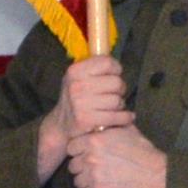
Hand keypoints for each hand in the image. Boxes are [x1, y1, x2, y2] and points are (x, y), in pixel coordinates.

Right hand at [34, 53, 136, 175]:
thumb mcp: (79, 77)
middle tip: (114, 94)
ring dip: (120, 105)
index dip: (116, 69)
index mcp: (75, 71)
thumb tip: (116, 65)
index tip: (115, 75)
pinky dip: (125, 117)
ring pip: (117, 100)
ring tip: (112, 107)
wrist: (61, 124)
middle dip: (120, 89)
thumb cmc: (76, 98)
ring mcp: (80, 103)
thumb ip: (95, 68)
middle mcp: (76, 86)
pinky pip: (116, 116)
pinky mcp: (86, 120)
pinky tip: (126, 117)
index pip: (107, 63)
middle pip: (116, 82)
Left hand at [67, 122, 170, 187]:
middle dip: (82, 168)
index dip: (78, 151)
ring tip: (99, 180)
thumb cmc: (143, 152)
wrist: (156, 174)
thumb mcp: (127, 130)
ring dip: (86, 182)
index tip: (85, 155)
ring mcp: (93, 177)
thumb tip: (106, 119)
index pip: (71, 147)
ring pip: (77, 181)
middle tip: (94, 169)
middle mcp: (90, 158)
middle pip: (72, 165)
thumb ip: (111, 125)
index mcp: (94, 141)